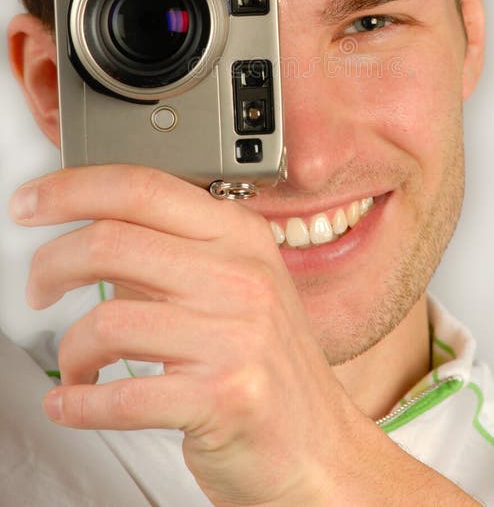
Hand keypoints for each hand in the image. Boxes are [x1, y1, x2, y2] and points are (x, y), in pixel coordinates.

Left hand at [9, 165, 357, 506]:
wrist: (318, 447)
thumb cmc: (268, 365)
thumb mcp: (235, 287)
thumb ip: (172, 252)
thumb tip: (92, 229)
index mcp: (240, 236)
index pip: (143, 187)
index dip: (72, 188)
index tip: (32, 203)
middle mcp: (241, 276)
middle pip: (112, 241)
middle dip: (50, 264)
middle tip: (38, 288)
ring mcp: (236, 336)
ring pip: (107, 320)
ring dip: (69, 348)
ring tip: (77, 363)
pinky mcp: (223, 398)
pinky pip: (120, 396)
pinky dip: (79, 404)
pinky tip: (73, 402)